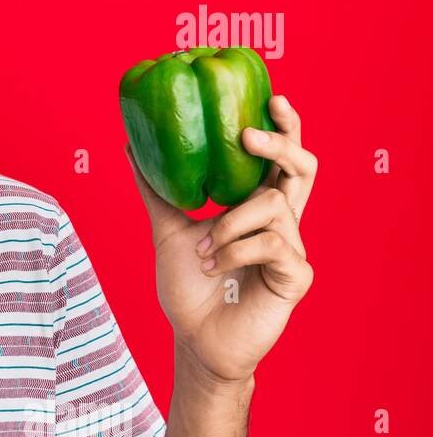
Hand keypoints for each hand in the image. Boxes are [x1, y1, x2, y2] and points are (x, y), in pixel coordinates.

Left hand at [126, 95, 316, 382]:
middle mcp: (282, 223)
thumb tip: (132, 145)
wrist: (194, 339)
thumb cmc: (188, 288)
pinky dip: (234, 251)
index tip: (270, 97)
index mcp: (257, 208)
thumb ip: (156, 189)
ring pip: (274, 205)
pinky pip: (270, 243)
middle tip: (245, 136)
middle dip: (279, 144)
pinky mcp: (297, 276)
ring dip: (229, 225)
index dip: (285, 127)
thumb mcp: (167, 229)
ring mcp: (294, 249)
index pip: (283, 159)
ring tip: (204, 252)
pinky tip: (215, 267)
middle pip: (303, 168)